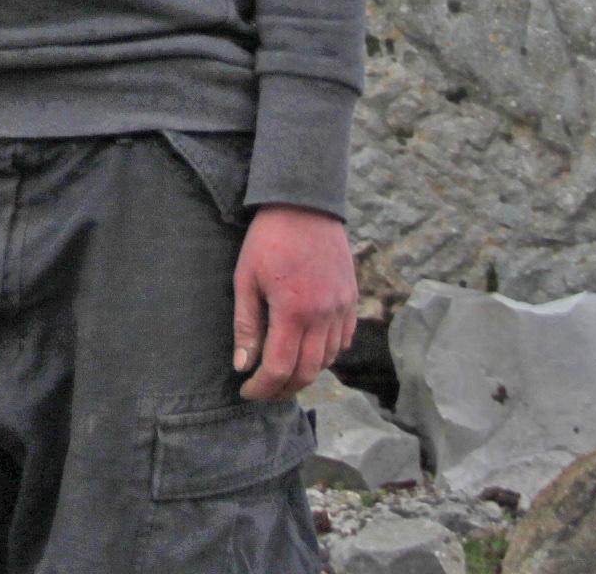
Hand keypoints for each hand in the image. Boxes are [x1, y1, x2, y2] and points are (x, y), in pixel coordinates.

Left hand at [233, 203, 356, 400]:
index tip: (247, 391)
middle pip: (308, 372)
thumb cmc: (269, 239)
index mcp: (294, 311)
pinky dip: (326, 353)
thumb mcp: (246, 278)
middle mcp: (324, 315)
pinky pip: (343, 340)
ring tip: (283, 372)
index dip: (263, 387)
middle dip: (284, 389)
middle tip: (264, 390)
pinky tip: (308, 350)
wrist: (306, 204)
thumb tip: (243, 366)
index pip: (281, 367)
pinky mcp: (352, 298)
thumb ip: (247, 325)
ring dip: (305, 372)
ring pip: (328, 359)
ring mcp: (342, 308)